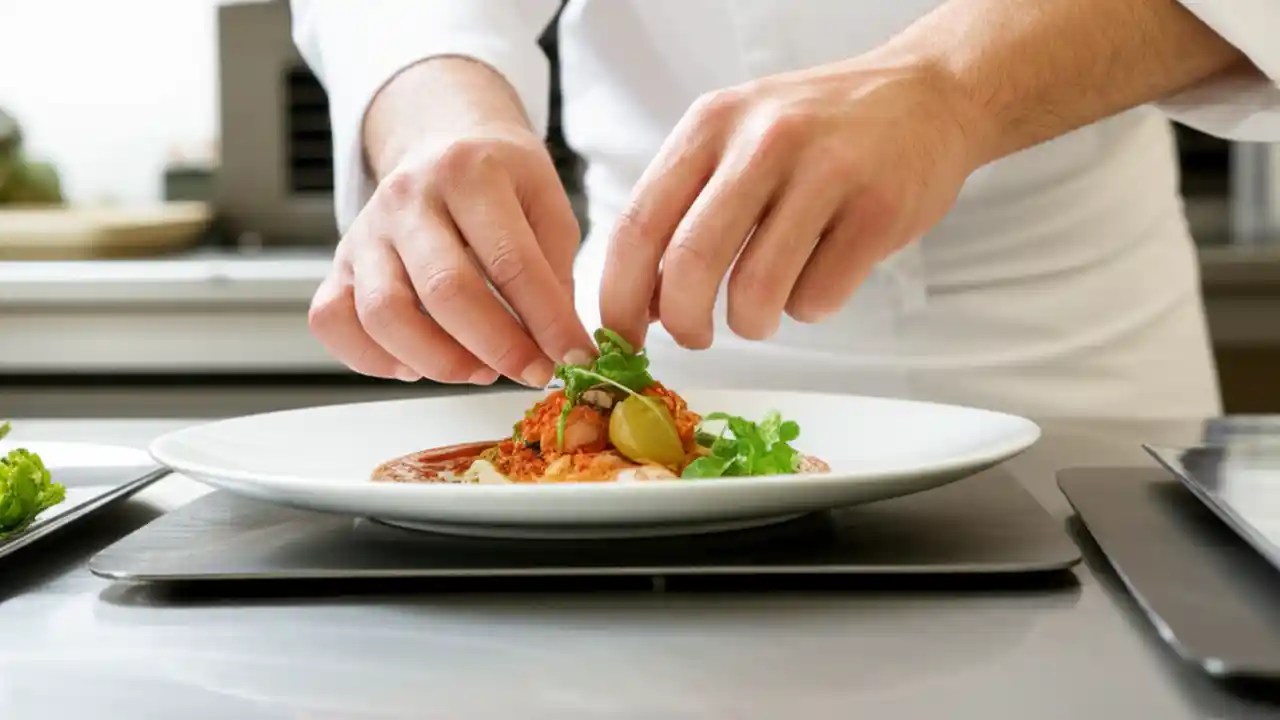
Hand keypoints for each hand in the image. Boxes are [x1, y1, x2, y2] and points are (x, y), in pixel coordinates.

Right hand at [309, 61, 594, 385]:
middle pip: (445, 290)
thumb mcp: (546, 202)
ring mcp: (366, 231)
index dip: (547, 321)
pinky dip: (371, 359)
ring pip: (384, 313)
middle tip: (531, 371)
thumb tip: (557, 343)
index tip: (574, 356)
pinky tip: (415, 366)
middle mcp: (408, 197)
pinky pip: (334, 320)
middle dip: (497, 347)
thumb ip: (554, 270)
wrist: (439, 137)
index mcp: (469, 172)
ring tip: (480, 371)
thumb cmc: (501, 179)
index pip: (510, 261)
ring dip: (438, 360)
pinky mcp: (340, 263)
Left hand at [599, 55, 987, 348]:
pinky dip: (809, 309)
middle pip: (690, 263)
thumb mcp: (737, 139)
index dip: (619, 295)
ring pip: (755, 292)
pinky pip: (818, 298)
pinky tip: (821, 276)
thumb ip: (685, 209)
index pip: (638, 224)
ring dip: (752, 323)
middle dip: (684, 323)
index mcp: (711, 125)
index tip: (622, 335)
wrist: (926, 94)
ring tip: (765, 307)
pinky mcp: (877, 211)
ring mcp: (825, 173)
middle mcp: (762, 141)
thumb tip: (644, 302)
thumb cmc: (819, 130)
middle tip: (696, 336)